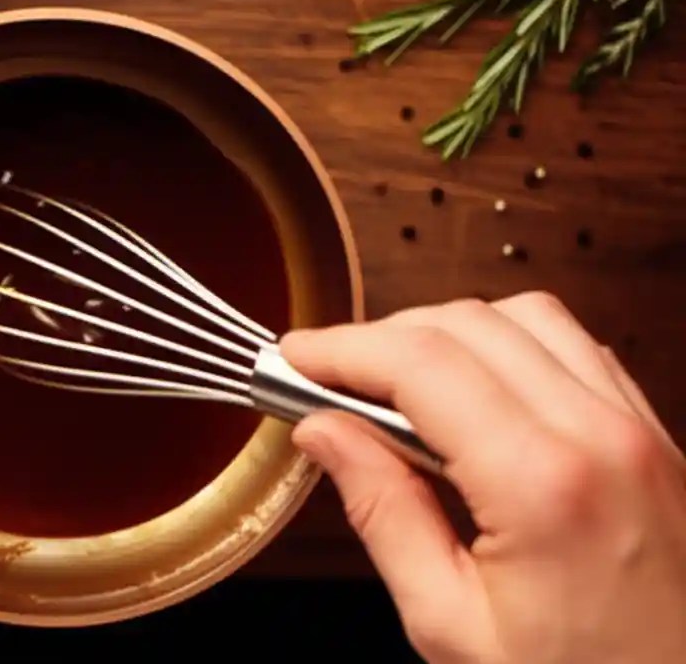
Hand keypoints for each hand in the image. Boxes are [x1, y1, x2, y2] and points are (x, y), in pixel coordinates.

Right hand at [280, 292, 685, 663]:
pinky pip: (577, 351)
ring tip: (396, 384)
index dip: (341, 349)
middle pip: (468, 324)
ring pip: (527, 319)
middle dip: (382, 337)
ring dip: (448, 333)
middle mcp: (603, 438)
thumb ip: (383, 515)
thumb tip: (324, 434)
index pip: (419, 363)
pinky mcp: (658, 443)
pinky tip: (474, 394)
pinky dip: (512, 348)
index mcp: (543, 486)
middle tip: (328, 377)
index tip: (295, 357)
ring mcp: (641, 434)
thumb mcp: (451, 626)